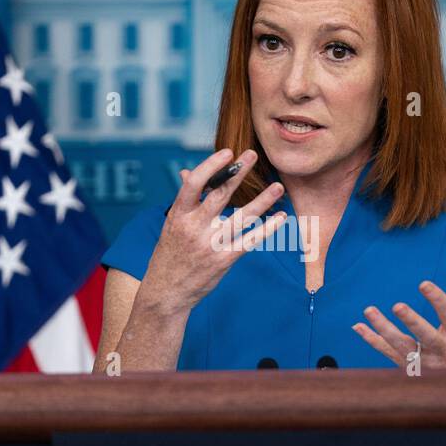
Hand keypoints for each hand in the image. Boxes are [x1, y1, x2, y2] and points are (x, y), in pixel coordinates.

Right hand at [139, 147, 286, 315]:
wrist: (166, 292)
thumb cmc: (170, 254)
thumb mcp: (172, 225)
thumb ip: (185, 200)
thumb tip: (188, 172)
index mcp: (178, 215)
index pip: (194, 184)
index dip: (211, 166)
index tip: (227, 153)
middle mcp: (193, 227)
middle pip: (220, 195)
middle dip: (238, 172)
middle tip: (254, 154)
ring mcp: (209, 244)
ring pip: (241, 218)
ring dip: (263, 201)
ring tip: (278, 187)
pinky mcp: (223, 260)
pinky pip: (250, 241)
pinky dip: (267, 229)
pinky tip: (280, 218)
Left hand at [353, 280, 445, 368]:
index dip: (437, 299)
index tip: (423, 284)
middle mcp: (441, 351)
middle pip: (425, 335)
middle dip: (412, 321)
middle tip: (397, 306)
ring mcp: (424, 362)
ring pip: (402, 346)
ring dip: (383, 329)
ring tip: (368, 311)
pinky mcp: (411, 369)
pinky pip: (388, 354)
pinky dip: (373, 341)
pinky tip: (359, 327)